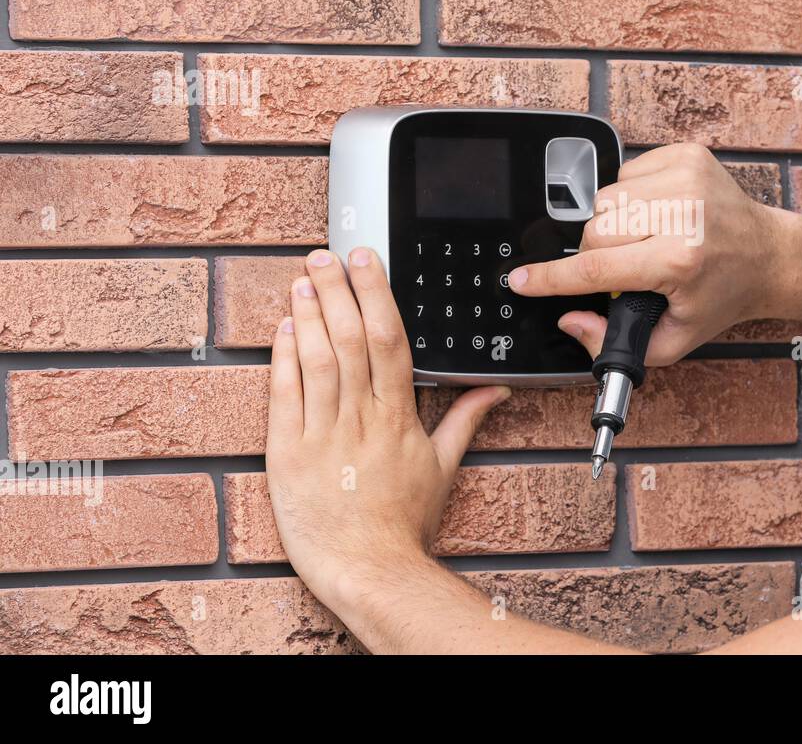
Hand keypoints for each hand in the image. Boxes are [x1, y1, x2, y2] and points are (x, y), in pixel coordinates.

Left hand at [265, 247, 509, 611]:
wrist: (370, 568)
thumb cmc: (404, 523)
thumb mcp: (443, 467)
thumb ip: (465, 420)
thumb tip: (494, 391)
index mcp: (399, 416)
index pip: (389, 339)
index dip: (375, 293)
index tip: (364, 262)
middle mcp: (362, 418)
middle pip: (351, 338)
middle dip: (338, 290)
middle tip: (325, 256)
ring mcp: (324, 435)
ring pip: (318, 360)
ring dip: (309, 315)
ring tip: (303, 280)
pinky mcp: (290, 455)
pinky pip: (286, 397)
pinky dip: (284, 359)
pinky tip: (283, 329)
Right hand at [508, 142, 786, 364]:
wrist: (768, 256)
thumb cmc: (721, 296)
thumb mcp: (672, 340)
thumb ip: (613, 341)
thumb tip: (570, 319)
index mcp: (679, 259)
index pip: (594, 268)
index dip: (551, 279)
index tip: (522, 280)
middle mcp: (683, 212)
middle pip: (594, 229)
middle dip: (594, 254)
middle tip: (624, 269)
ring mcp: (685, 177)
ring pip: (606, 199)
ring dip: (613, 223)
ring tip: (644, 240)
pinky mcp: (686, 155)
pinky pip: (626, 172)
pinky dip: (630, 196)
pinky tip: (657, 214)